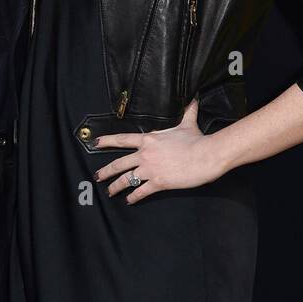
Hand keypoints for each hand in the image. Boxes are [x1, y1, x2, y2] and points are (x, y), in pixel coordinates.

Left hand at [90, 98, 227, 203]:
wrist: (206, 155)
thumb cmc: (197, 139)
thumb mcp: (188, 123)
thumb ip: (187, 112)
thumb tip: (193, 100)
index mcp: (149, 139)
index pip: (122, 139)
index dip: (106, 141)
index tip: (95, 143)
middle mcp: (145, 154)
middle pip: (119, 163)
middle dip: (105, 171)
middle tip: (97, 176)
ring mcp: (150, 169)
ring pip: (126, 180)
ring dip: (116, 187)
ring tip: (110, 192)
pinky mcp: (158, 182)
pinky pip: (141, 192)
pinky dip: (133, 197)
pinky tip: (129, 201)